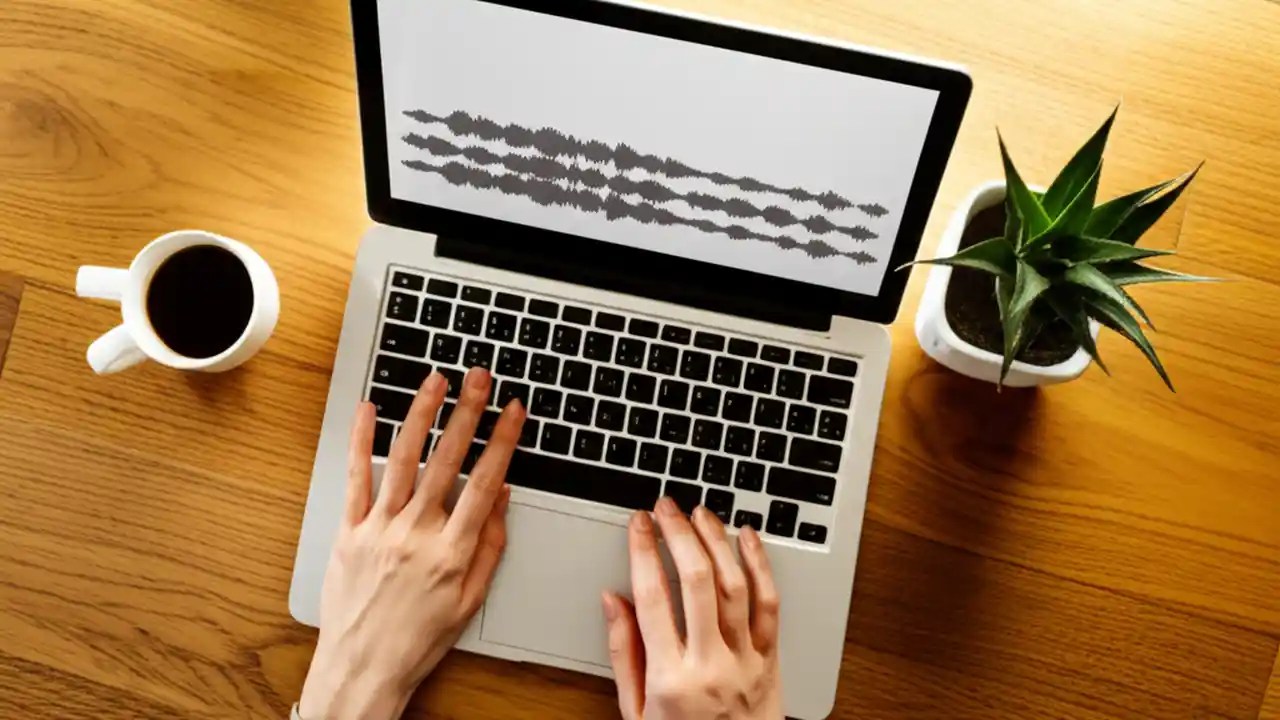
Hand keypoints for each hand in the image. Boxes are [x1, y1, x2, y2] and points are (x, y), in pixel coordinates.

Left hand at [299, 368, 524, 719]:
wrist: (363, 667)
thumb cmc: (418, 639)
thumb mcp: (470, 600)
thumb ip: (490, 546)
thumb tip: (500, 499)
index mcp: (452, 552)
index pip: (485, 482)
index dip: (502, 442)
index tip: (513, 411)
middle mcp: (416, 534)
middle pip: (448, 461)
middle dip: (467, 413)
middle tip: (478, 379)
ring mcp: (379, 529)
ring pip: (404, 460)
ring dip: (421, 414)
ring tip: (435, 380)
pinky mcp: (348, 531)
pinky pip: (355, 479)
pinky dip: (361, 441)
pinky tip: (369, 411)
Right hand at [602, 498, 783, 719]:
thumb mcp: (635, 710)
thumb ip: (623, 652)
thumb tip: (612, 599)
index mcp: (670, 679)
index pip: (653, 598)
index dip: (642, 552)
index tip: (636, 524)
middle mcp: (710, 665)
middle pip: (698, 582)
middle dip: (679, 535)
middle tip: (666, 507)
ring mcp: (746, 661)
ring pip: (735, 586)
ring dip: (717, 541)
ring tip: (701, 513)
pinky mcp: (771, 659)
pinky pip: (770, 604)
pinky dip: (760, 565)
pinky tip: (747, 538)